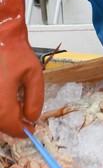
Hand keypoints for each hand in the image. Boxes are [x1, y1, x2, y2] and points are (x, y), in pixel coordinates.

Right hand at [0, 0, 43, 136]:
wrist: (0, 37)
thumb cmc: (15, 52)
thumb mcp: (34, 75)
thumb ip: (35, 99)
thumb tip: (32, 117)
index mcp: (1, 102)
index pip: (12, 127)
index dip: (23, 130)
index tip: (31, 129)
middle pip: (1, 124)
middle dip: (14, 123)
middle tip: (25, 115)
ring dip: (5, 115)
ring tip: (16, 101)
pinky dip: (0, 106)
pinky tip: (6, 95)